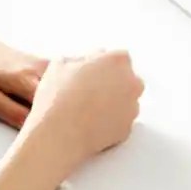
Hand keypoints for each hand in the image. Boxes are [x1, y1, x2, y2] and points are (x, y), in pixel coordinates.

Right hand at [20, 50, 143, 176]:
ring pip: (125, 101)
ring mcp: (132, 107)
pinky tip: (90, 122)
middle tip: (87, 90)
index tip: (87, 72)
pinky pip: (120, 121)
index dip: (99, 64)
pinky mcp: (127, 129)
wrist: (59, 133)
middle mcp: (132, 82)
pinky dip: (109, 121)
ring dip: (111, 102)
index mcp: (117, 60)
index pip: (115, 57)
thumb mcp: (59, 64)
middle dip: (111, 82)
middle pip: (125, 78)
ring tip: (86, 108)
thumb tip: (81, 63)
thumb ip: (78, 59)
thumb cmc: (58, 96)